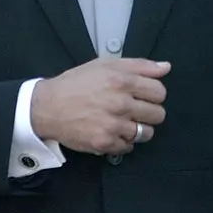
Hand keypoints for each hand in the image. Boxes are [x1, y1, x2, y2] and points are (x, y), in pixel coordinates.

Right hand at [29, 58, 170, 155]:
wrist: (47, 107)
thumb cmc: (75, 84)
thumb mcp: (105, 65)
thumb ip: (139, 65)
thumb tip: (165, 67)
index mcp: (122, 81)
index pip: (159, 92)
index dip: (154, 95)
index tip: (144, 97)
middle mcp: (119, 103)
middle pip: (157, 114)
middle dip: (148, 113)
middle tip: (133, 110)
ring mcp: (113, 125)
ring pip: (146, 133)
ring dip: (137, 129)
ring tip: (123, 122)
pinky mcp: (104, 142)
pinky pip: (129, 147)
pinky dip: (123, 141)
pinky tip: (111, 131)